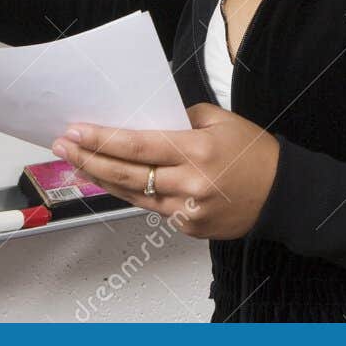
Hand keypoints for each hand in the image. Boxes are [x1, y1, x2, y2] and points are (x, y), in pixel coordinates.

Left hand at [51, 103, 279, 238]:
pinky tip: (113, 181)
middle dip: (88, 159)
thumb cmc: (254, 153)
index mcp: (197, 151)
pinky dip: (131, 193)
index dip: (101, 140)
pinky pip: (152, 207)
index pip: (137, 146)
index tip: (75, 131)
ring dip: (101, 178)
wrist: (282, 194)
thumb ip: (182, 118)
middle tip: (63, 146)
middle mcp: (189, 184)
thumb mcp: (221, 121)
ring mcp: (187, 211)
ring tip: (77, 162)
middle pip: (125, 174)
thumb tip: (146, 120)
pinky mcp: (188, 227)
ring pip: (132, 195)